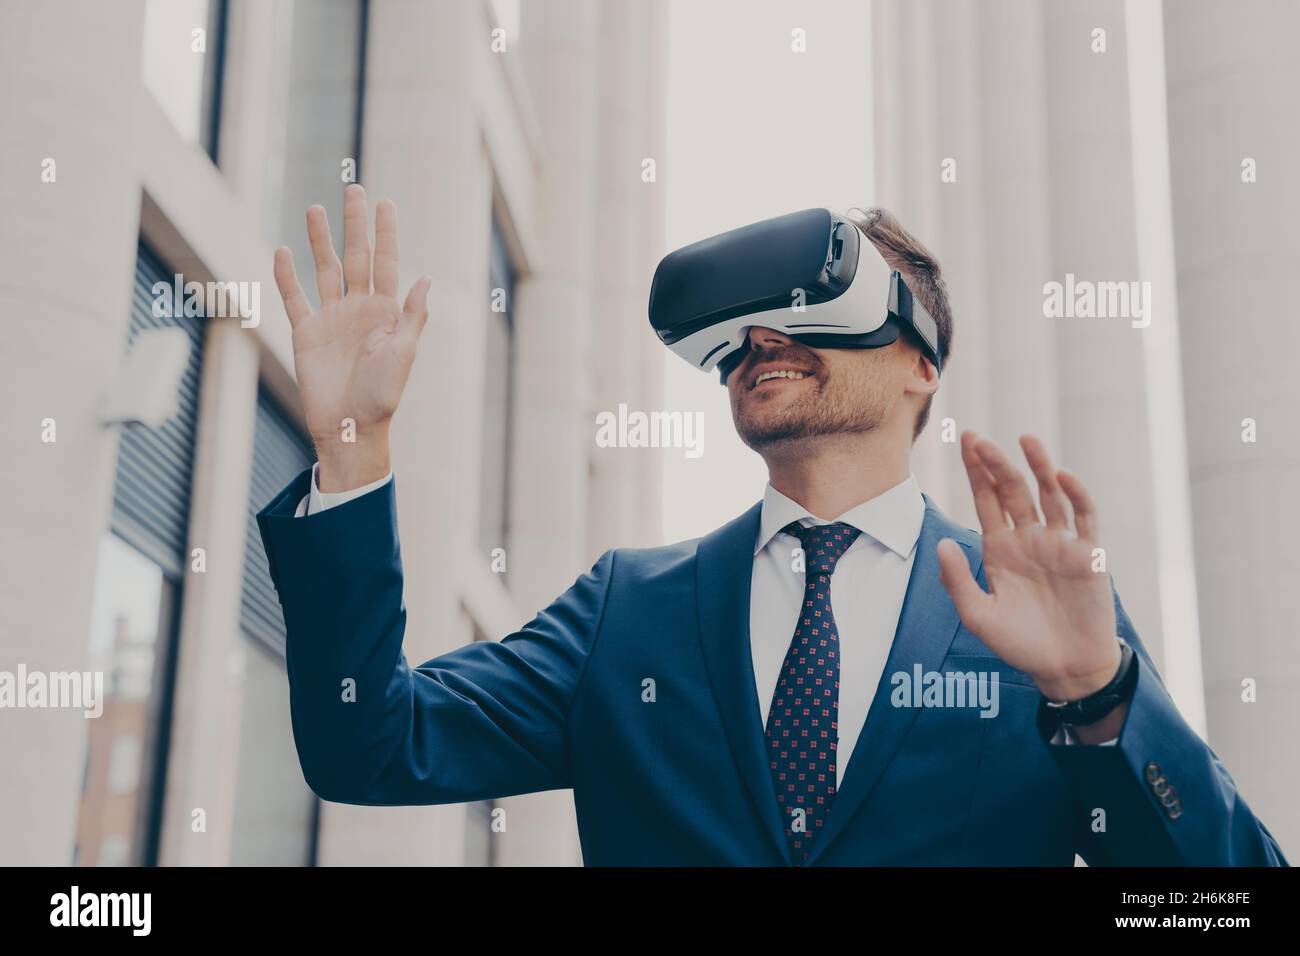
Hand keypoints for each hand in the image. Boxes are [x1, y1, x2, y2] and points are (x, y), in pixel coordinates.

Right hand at [272, 184, 429, 490]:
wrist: (349, 426)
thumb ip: (413, 316)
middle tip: (353, 189)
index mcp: (386, 312)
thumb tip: (425, 278)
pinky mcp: (306, 333)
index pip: (387, 263)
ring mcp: (331, 318)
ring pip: (324, 269)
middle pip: (356, 256)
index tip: (384, 203)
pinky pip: (294, 298)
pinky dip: (286, 276)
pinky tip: (282, 251)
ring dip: (320, 240)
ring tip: (315, 209)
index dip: (386, 233)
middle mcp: (359, 309)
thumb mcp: (403, 353)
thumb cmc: (383, 395)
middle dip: (355, 224)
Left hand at [936, 431, 1120, 706]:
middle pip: (1011, 490)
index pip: (985, 500)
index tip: (964, 443)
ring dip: (1038, 466)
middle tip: (977, 438)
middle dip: (995, 463)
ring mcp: (1059, 544)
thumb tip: (941, 543)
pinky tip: (1060, 476)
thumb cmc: (1019, 643)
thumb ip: (958, 580)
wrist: (1064, 668)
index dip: (975, 472)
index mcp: (1000, 548)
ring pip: (1048, 495)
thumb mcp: (978, 615)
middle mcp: (1028, 539)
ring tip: (1024, 439)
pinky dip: (1075, 495)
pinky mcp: (1088, 555)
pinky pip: (1084, 518)